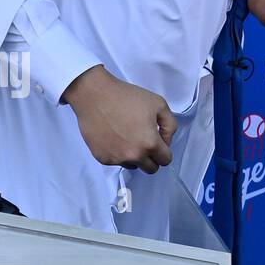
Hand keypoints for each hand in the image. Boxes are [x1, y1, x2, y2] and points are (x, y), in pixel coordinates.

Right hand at [61, 65, 176, 174]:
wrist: (94, 96)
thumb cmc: (126, 97)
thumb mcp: (158, 104)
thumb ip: (170, 125)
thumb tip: (166, 141)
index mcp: (150, 143)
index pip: (165, 160)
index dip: (164, 150)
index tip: (158, 141)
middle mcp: (134, 156)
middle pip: (151, 169)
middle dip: (152, 158)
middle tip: (144, 142)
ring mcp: (117, 159)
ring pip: (133, 166)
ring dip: (134, 156)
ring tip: (127, 137)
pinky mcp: (102, 158)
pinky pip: (116, 161)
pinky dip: (117, 152)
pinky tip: (113, 136)